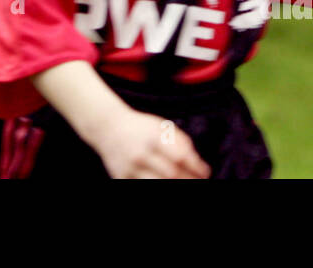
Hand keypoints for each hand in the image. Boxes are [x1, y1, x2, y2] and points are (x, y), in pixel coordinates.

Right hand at [89, 107, 210, 178]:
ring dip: (176, 186)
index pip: (180, 156)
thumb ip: (180, 141)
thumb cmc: (140, 127)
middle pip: (172, 174)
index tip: (205, 172)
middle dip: (190, 180)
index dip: (196, 167)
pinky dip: (157, 186)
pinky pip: (143, 186)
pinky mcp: (121, 178)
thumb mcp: (160, 126)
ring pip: (158, 184)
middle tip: (200, 182)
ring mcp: (130, 168)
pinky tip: (165, 183)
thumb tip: (197, 163)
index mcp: (152, 136)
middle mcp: (140, 153)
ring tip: (186, 183)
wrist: (107, 128)